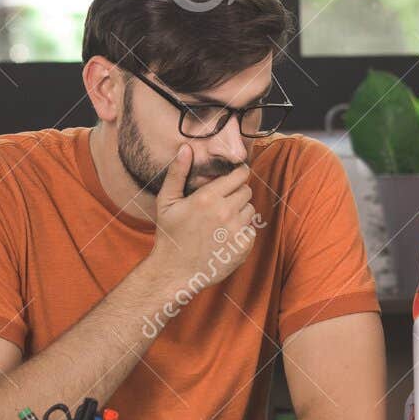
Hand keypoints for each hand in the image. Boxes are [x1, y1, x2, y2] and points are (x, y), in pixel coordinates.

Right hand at [148, 146, 257, 290]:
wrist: (175, 271)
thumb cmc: (170, 235)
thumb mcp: (167, 202)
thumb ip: (177, 173)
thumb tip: (186, 148)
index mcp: (208, 198)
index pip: (240, 175)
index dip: (239, 174)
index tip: (236, 177)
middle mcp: (226, 212)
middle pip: (247, 191)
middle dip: (238, 193)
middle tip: (222, 202)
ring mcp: (236, 231)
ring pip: (251, 210)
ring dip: (240, 212)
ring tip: (221, 222)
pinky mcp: (243, 246)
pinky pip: (251, 231)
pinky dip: (242, 232)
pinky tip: (224, 237)